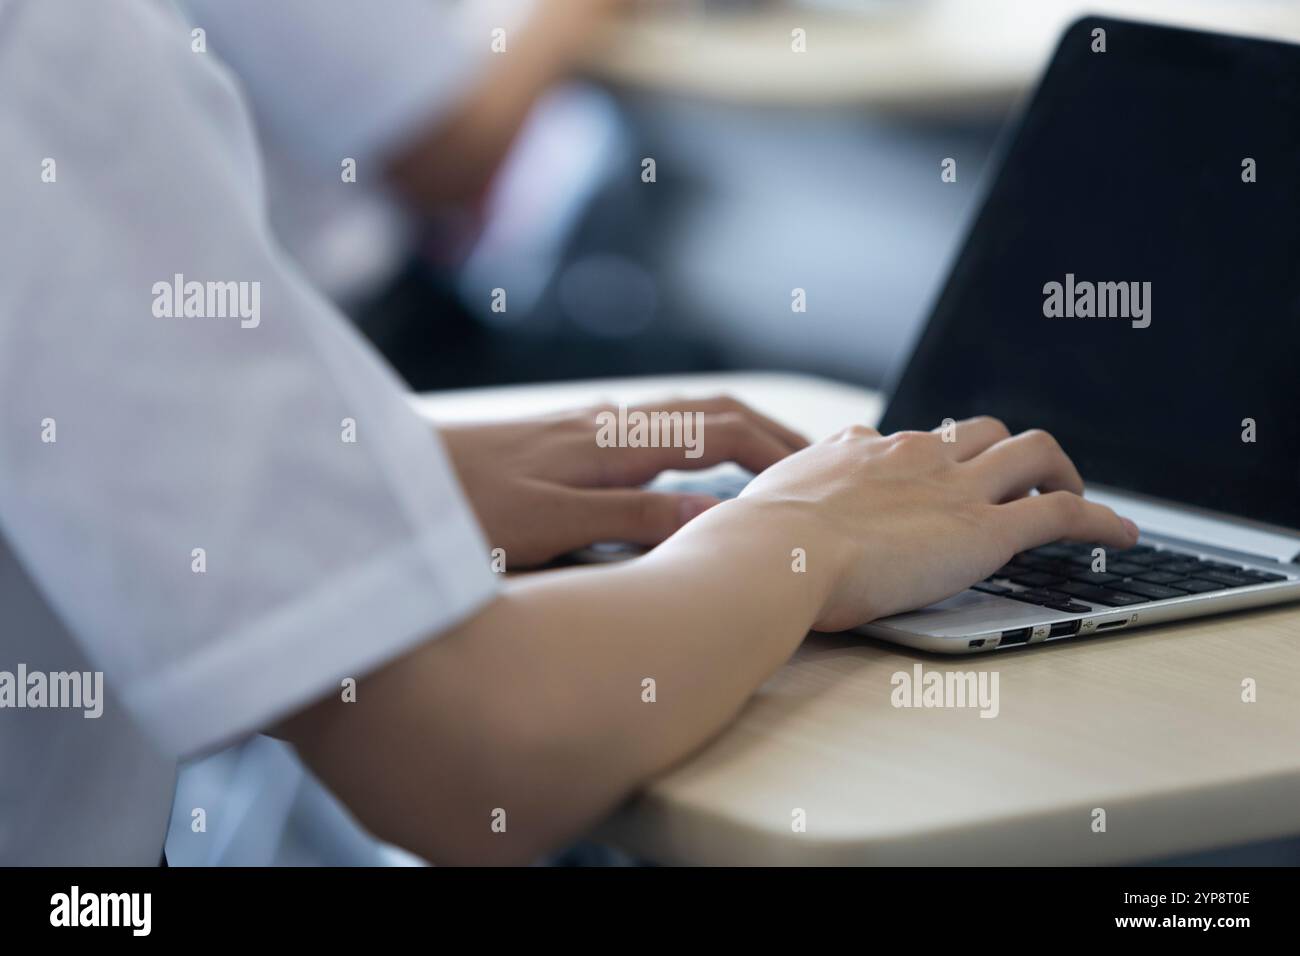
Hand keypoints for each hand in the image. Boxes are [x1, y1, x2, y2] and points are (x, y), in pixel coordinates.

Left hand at [439, 396, 807, 566]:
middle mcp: (605, 424)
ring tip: (769, 466)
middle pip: (710, 411)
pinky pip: (650, 432)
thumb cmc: (456, 509)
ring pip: (681, 418)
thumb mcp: (549, 527)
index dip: (777, 453)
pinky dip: (692, 444)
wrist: (380, 481)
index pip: (721, 431)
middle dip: (770, 433)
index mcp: (612, 441)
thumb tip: (717, 515)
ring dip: (734, 435)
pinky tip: (686, 469)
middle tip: (817, 464)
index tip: (820, 481)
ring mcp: (584, 428)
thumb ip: (632, 520)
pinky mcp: (563, 441)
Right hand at [732, 417, 1137, 630]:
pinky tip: (1120, 535)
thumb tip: (755, 520)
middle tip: (1018, 482)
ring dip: (1059, 470)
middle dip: (1006, 451)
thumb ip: (777, 507)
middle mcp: (913, 454)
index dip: (936, 459)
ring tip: (1074, 496)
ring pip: (1032, 452)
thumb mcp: (760, 510)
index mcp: (859, 450)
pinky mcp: (984, 528)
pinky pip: (1061, 511)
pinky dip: (1099, 519)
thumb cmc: (753, 544)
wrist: (772, 553)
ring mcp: (953, 486)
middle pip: (981, 430)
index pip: (912, 441)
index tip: (941, 480)